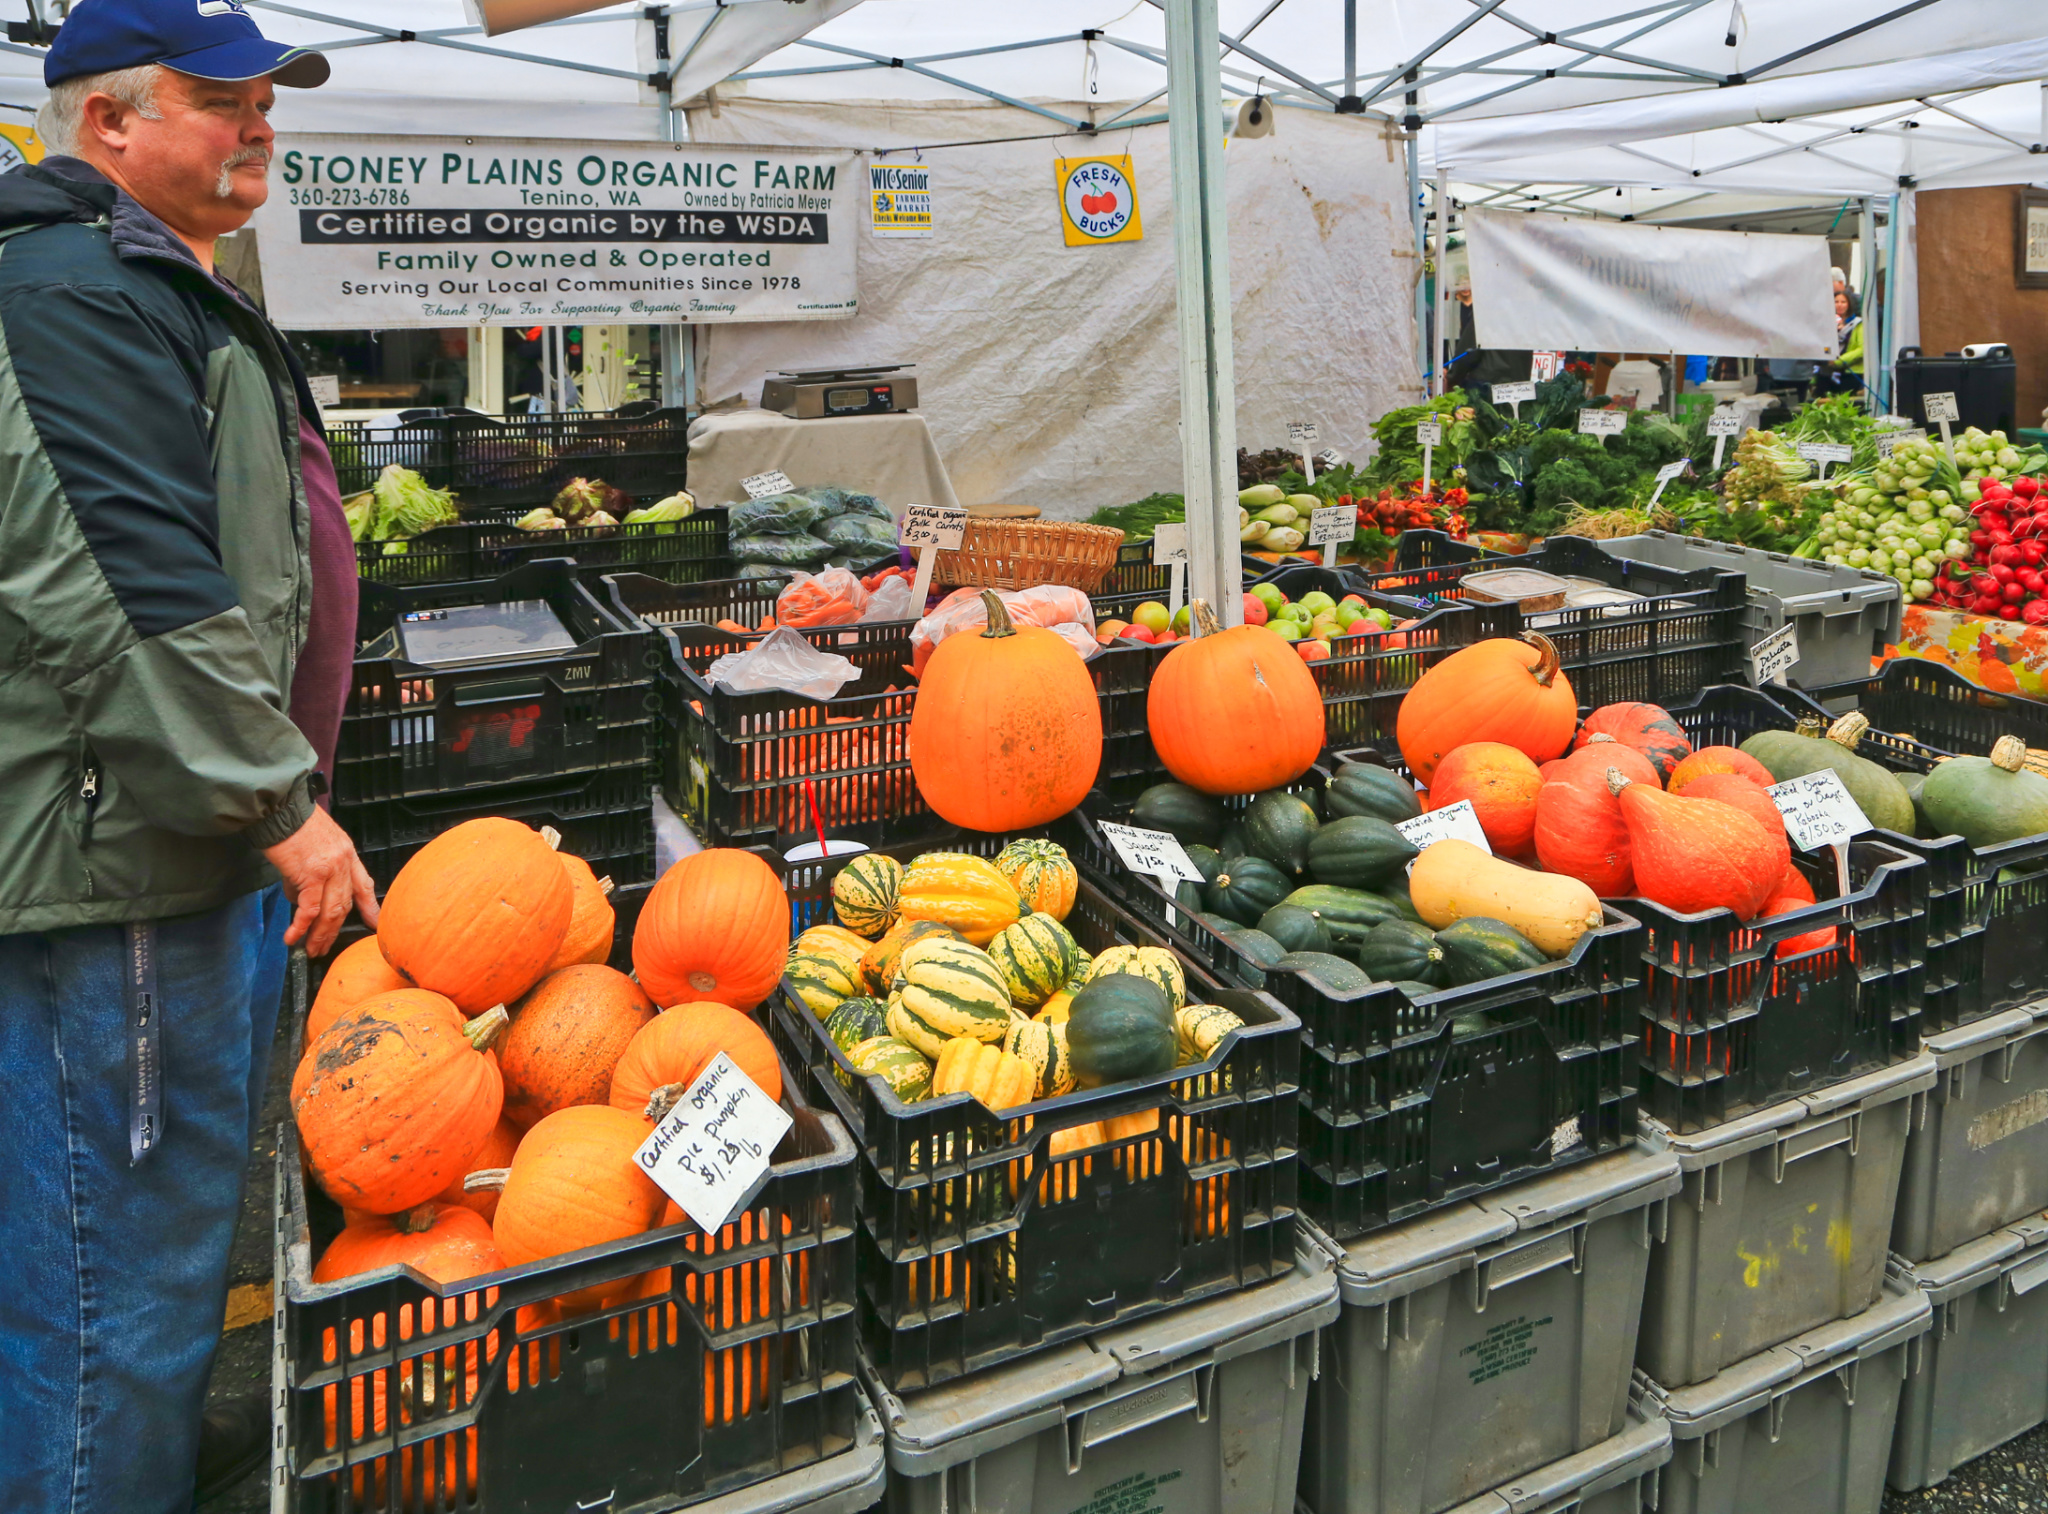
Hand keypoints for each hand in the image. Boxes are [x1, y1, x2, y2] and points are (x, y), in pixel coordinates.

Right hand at [263, 805, 378, 955]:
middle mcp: (343, 862)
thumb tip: (301, 899)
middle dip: (334, 931)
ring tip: (311, 950)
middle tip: (324, 948)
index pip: (363, 885)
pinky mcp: (310, 874)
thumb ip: (314, 871)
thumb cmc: (291, 821)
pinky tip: (292, 938)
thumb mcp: (316, 843)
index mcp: (347, 853)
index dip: (370, 907)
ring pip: (330, 911)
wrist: (279, 807)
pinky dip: (301, 926)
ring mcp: (330, 869)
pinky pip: (309, 908)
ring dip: (320, 934)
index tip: (374, 924)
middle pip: (345, 905)